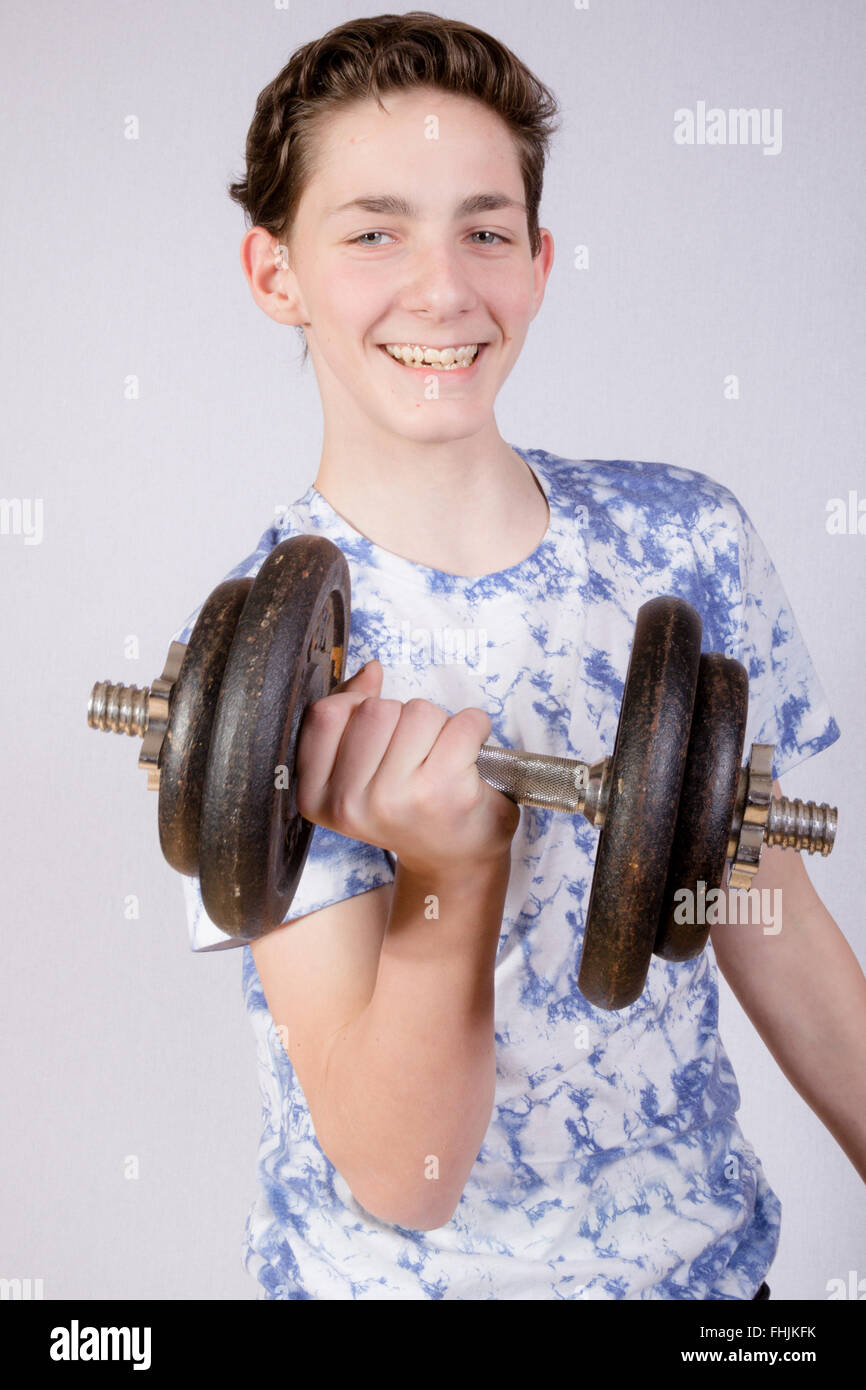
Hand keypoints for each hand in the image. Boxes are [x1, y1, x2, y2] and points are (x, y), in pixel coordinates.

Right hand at [295, 659, 519, 879]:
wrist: (452, 863)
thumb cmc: (409, 811)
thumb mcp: (360, 772)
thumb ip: (352, 716)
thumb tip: (371, 670)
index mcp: (318, 797)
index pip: (326, 714)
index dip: (358, 707)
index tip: (379, 735)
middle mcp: (349, 803)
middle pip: (375, 709)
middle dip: (402, 718)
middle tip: (415, 755)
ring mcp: (395, 799)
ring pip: (417, 710)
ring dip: (438, 724)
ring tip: (440, 758)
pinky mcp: (442, 792)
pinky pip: (462, 722)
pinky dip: (474, 727)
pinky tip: (469, 755)